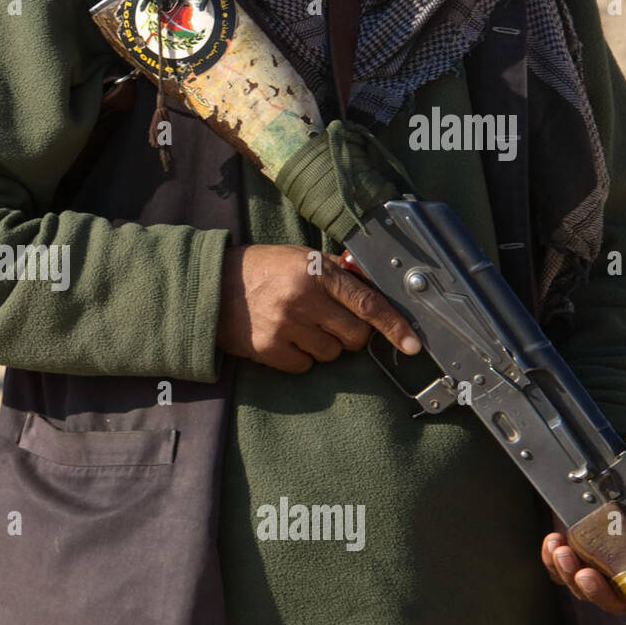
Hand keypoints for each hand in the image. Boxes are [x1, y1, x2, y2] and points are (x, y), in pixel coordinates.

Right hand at [217, 243, 421, 372]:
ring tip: (298, 326)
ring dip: (322, 345)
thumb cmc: (261, 269)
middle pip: (354, 336)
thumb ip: (337, 274)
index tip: (413, 345)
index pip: (367, 304)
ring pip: (330, 354)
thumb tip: (375, 294)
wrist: (212, 285)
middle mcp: (302, 298)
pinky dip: (299, 357)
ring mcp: (284, 325)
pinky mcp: (268, 348)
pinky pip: (304, 366)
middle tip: (327, 322)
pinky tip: (283, 338)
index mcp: (315, 271)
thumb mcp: (300, 258)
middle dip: (349, 335)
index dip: (394, 327)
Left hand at [540, 532, 625, 624]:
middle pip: (611, 603)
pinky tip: (553, 542)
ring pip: (581, 587)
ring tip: (562, 550)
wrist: (617, 496)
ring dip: (567, 572)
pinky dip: (552, 559)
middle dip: (595, 591)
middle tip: (585, 574)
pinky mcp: (576, 560)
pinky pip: (559, 570)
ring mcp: (600, 574)